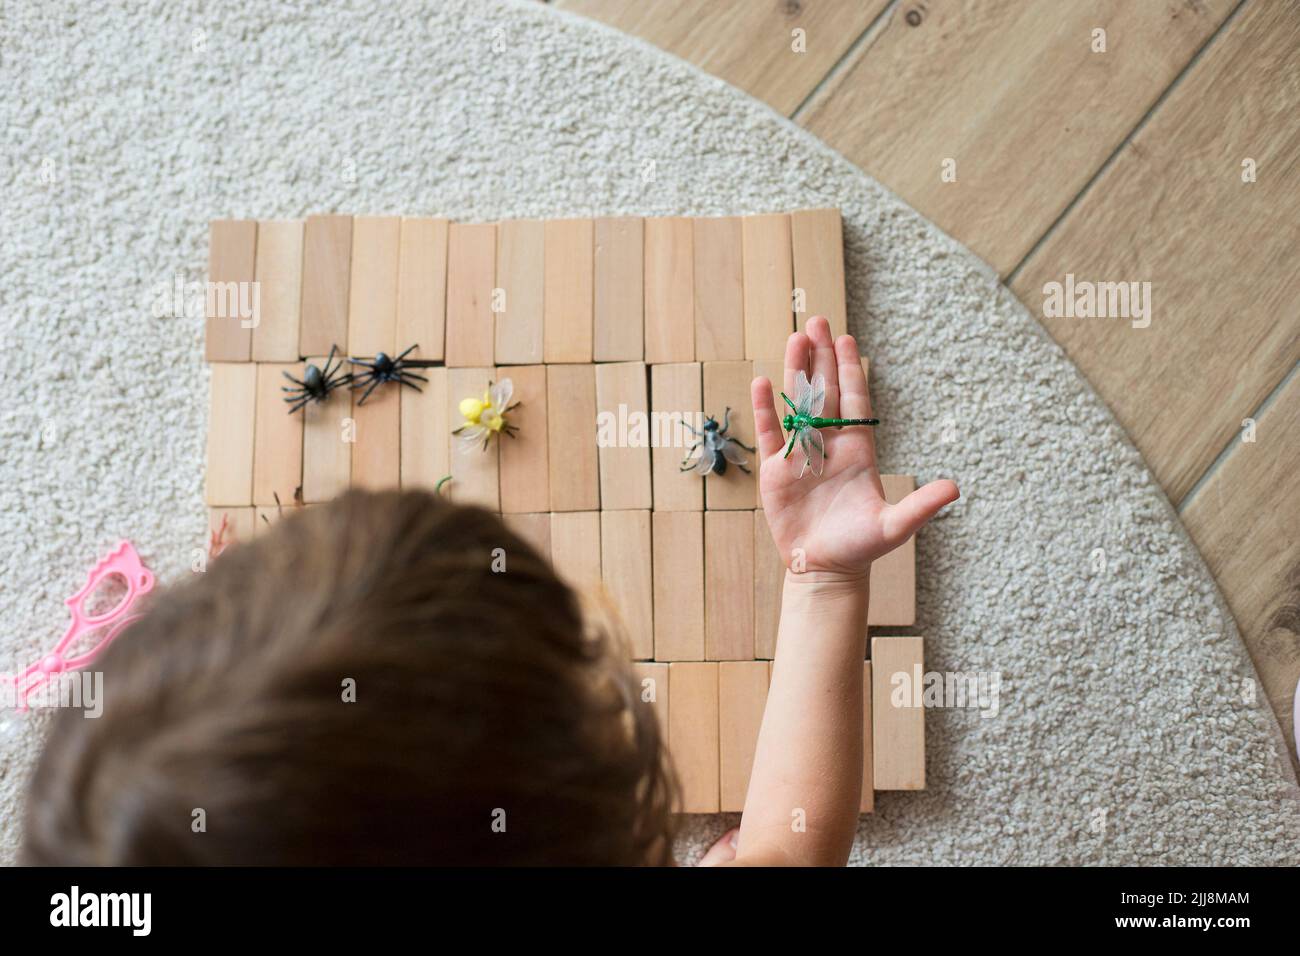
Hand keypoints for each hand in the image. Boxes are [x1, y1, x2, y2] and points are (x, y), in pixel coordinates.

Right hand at [750, 316, 958, 579]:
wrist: (824, 569)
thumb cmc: (861, 547)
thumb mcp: (895, 526)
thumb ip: (921, 505)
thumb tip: (955, 488)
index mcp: (858, 450)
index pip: (853, 400)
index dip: (849, 370)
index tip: (846, 339)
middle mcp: (829, 445)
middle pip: (824, 392)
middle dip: (820, 357)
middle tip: (817, 321)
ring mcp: (801, 454)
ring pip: (796, 403)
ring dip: (795, 372)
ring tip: (793, 338)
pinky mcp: (777, 470)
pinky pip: (771, 432)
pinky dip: (766, 408)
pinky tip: (762, 381)